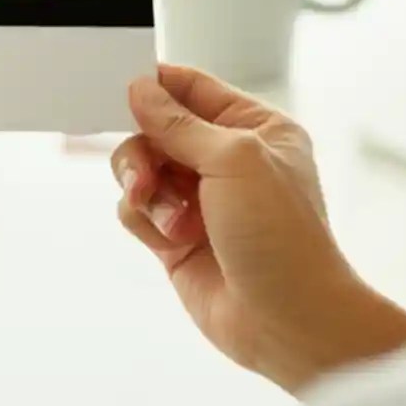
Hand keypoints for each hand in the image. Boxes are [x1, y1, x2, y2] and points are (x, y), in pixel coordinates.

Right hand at [113, 66, 405, 394]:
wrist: (287, 319)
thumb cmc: (280, 235)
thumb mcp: (234, 160)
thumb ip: (179, 124)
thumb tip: (140, 89)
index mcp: (256, 129)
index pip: (193, 89)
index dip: (155, 86)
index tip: (119, 86)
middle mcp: (228, 161)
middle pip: (156, 130)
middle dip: (144, 151)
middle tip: (145, 176)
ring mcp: (201, 200)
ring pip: (141, 171)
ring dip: (146, 191)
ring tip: (171, 219)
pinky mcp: (177, 238)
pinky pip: (137, 211)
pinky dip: (146, 221)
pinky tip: (174, 240)